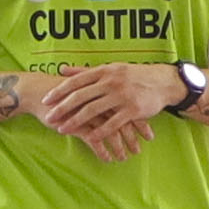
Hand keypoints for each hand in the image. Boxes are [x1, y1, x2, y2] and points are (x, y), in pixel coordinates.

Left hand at [28, 59, 174, 139]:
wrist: (163, 82)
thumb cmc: (133, 76)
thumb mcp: (110, 69)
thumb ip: (85, 71)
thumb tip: (62, 70)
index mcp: (104, 71)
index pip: (76, 81)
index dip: (59, 91)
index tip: (45, 100)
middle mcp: (111, 82)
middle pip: (81, 96)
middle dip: (62, 108)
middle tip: (48, 117)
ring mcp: (122, 96)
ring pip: (93, 110)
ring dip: (76, 121)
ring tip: (62, 130)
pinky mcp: (133, 110)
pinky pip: (113, 123)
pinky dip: (100, 131)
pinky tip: (89, 138)